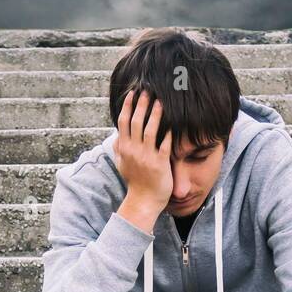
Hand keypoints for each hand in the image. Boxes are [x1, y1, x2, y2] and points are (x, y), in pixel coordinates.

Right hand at [113, 89, 173, 219]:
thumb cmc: (135, 182)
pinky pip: (165, 145)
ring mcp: (146, 157)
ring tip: (160, 101)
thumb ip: (120, 149)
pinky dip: (169, 133)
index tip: (132, 93)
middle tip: (147, 91)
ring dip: (155, 114)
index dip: (128, 106)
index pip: (124, 122)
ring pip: (150, 130)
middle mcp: (134, 151)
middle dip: (141, 105)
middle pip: (136, 122)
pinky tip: (174, 122)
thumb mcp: (123, 165)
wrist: (143, 201)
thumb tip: (117, 136)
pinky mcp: (160, 164)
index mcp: (124, 148)